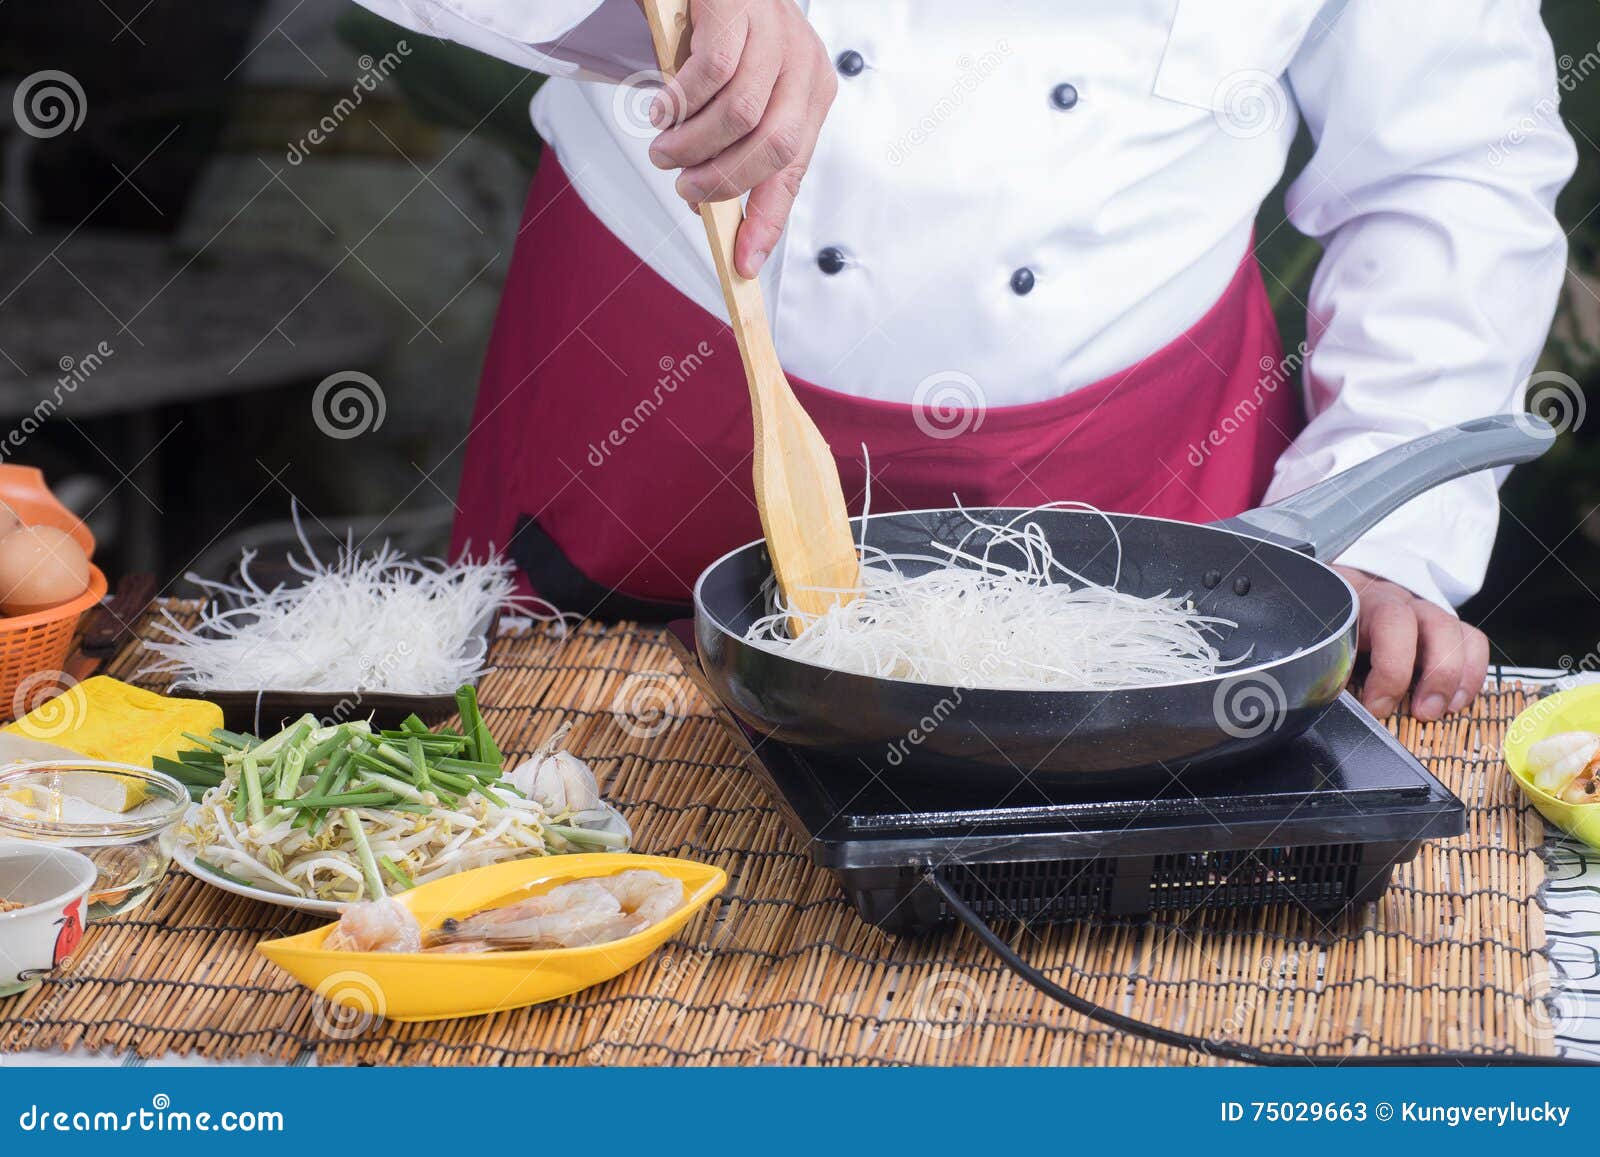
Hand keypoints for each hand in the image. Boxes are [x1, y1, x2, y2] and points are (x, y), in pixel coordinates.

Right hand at [646, 0, 836, 277]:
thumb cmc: (718, 33)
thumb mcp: (736, 95)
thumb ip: (732, 148)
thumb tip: (708, 210)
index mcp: (810, 94)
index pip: (794, 170)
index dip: (767, 221)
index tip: (742, 263)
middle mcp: (803, 64)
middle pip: (775, 147)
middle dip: (722, 181)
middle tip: (684, 187)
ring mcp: (776, 31)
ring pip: (742, 115)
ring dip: (694, 145)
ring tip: (664, 149)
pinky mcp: (739, 6)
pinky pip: (714, 71)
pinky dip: (681, 101)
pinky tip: (660, 109)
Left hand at [1333, 566, 1489, 720]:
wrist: (1332, 593)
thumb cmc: (1327, 624)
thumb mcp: (1320, 640)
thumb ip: (1325, 666)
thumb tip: (1327, 702)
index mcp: (1366, 601)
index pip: (1392, 622)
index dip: (1391, 669)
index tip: (1377, 706)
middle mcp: (1402, 601)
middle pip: (1437, 624)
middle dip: (1436, 675)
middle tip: (1422, 713)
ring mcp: (1425, 613)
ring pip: (1460, 633)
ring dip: (1458, 678)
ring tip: (1443, 710)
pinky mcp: (1442, 628)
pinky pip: (1472, 643)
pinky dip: (1472, 674)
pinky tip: (1456, 701)